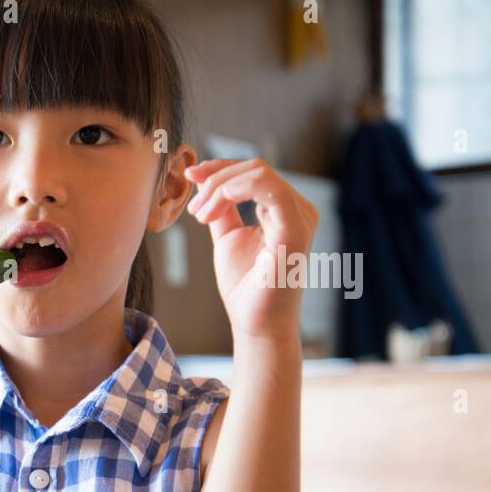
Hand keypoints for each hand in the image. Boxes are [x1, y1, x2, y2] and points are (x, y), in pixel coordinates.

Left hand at [185, 158, 317, 341]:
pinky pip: (269, 191)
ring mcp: (300, 218)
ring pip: (259, 174)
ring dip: (220, 188)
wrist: (255, 323)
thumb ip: (223, 210)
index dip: (219, 167)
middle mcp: (298, 209)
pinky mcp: (295, 231)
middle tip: (194, 209)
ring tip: (200, 215)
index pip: (253, 171)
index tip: (190, 174)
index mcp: (285, 209)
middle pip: (255, 168)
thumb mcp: (228, 237)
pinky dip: (236, 190)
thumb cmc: (245, 286)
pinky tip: (215, 206)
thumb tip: (206, 184)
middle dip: (215, 179)